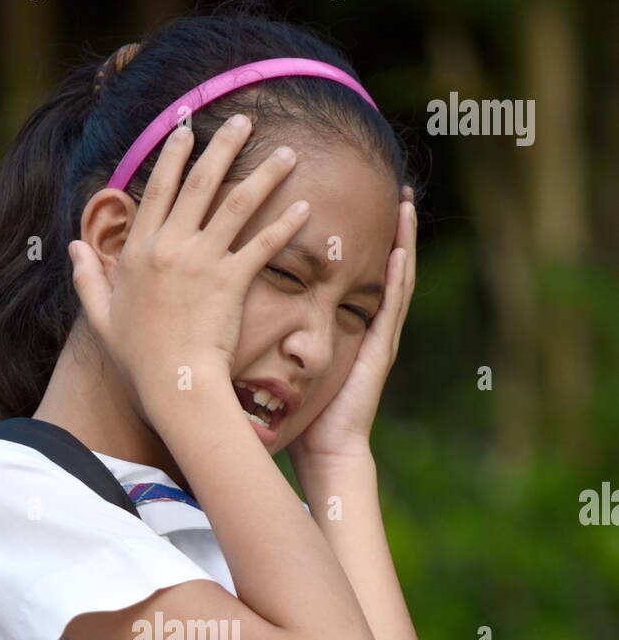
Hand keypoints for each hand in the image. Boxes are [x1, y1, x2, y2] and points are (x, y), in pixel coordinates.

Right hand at [67, 113, 312, 424]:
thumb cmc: (137, 363)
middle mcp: (169, 247)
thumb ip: (86, 280)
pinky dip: (285, 224)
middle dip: (224, 146)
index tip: (187, 131)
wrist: (173, 386)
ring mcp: (202, 261)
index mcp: (137, 252)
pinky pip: (263, 244)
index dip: (174, 158)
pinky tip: (304, 206)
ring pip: (237, 203)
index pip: (158, 191)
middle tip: (244, 121)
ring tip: (286, 153)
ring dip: (265, 174)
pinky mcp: (231, 281)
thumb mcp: (101, 320)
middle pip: (200, 183)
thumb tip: (74, 248)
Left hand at [287, 187, 416, 469]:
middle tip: (394, 188)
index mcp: (345, 329)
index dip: (358, 240)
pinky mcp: (381, 351)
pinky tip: (402, 249)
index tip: (352, 202)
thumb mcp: (283, 368)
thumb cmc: (302, 417)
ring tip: (406, 204)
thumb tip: (234, 319)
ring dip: (404, 242)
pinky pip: (393, 306)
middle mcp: (367, 329)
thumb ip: (269, 342)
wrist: (325, 452)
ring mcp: (379, 339)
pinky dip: (400, 277)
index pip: (355, 274)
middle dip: (390, 229)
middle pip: (382, 267)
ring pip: (396, 279)